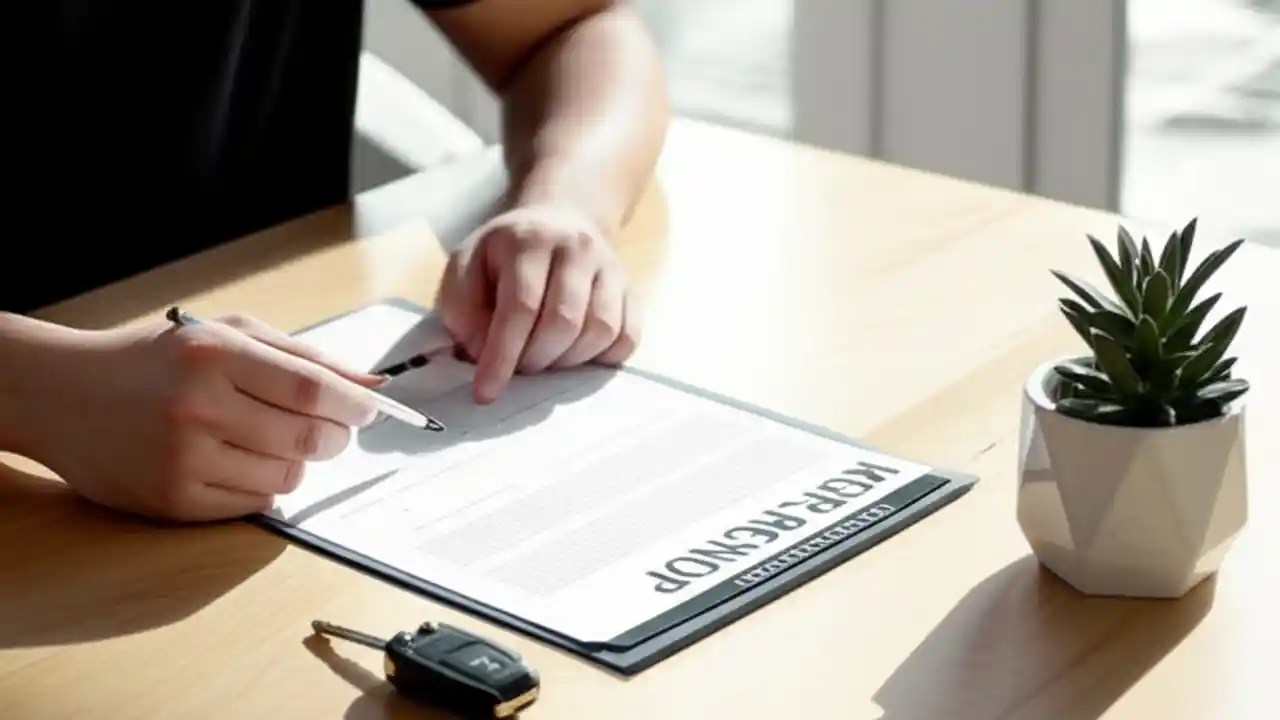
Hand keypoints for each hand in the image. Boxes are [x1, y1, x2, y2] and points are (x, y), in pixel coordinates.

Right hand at [27, 314, 384, 521]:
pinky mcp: (173, 500)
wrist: (64, 395)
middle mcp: (198, 407)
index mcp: (214, 355)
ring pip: (287, 475)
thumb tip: (373, 384)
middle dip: (334, 437)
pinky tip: (240, 461)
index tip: (370, 411)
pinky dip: (265, 485)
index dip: (352, 405)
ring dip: (298, 462)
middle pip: (306, 438)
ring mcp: (183, 458)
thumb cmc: (157, 360)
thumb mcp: (226, 335)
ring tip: (271, 440)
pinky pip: (255, 503)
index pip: (310, 389)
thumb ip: (303, 357)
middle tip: (329, 429)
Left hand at [435, 204, 640, 402]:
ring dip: (568, 361)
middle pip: (563, 322)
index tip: (486, 393)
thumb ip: (463, 308)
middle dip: (535, 360)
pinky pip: (627, 336)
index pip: (520, 307)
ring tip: (545, 358)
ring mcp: (610, 267)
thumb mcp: (466, 266)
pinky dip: (603, 358)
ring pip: (600, 331)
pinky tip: (576, 353)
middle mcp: (576, 248)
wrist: (561, 218)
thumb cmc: (505, 253)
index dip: (502, 356)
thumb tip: (482, 352)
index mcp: (528, 240)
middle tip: (518, 367)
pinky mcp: (630, 288)